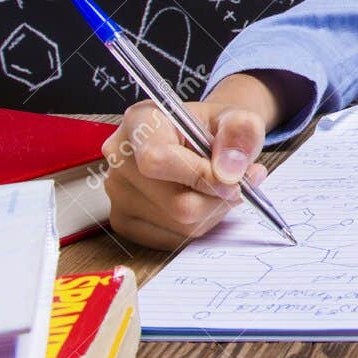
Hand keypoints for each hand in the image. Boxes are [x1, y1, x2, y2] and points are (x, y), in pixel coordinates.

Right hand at [100, 72, 289, 248]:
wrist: (202, 138)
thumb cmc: (216, 128)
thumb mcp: (238, 118)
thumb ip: (241, 133)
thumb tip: (229, 172)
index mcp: (139, 122)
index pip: (157, 160)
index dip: (201, 176)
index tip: (233, 178)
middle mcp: (119, 158)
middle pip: (177, 203)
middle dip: (219, 198)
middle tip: (240, 182)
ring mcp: (117, 194)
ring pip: (182, 226)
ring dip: (214, 211)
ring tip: (220, 186)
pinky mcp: (125, 222)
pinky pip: (176, 239)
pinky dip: (201, 224)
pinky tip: (202, 199)